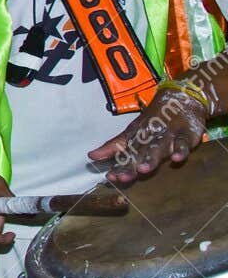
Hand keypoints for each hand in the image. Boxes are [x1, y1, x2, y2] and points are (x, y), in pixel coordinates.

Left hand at [89, 87, 208, 183]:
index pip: (125, 154)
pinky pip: (183, 143)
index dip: (118, 166)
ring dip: (151, 159)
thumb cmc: (153, 120)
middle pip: (139, 153)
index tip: (110, 177)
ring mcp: (167, 136)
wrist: (179, 99)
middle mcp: (149, 138)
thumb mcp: (132, 133)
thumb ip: (114, 146)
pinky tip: (176, 158)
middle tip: (123, 177)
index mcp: (136, 138)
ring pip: (158, 149)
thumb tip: (91, 156)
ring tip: (143, 169)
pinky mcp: (185, 135)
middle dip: (131, 165)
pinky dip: (180, 150)